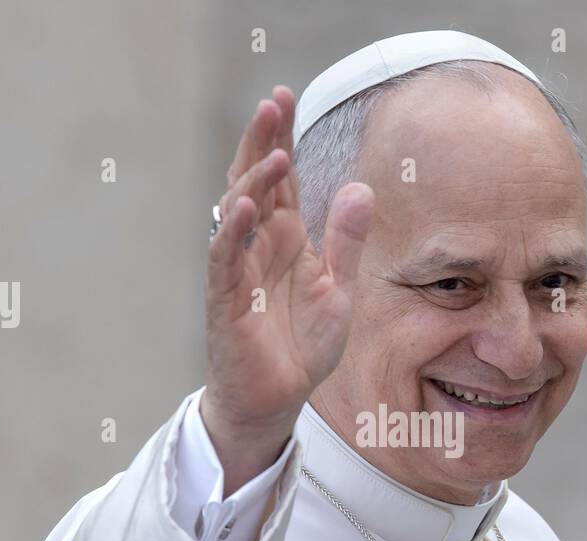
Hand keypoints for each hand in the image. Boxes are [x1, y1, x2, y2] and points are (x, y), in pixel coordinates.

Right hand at [202, 85, 374, 494]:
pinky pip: (225, 257)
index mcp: (286, 238)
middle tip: (272, 101)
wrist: (277, 398)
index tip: (285, 95)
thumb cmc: (302, 346)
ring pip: (238, 212)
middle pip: (254, 181)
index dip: (280, 136)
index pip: (281, 178)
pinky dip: (232, 230)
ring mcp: (238, 269)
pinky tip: (244, 204)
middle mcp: (258, 245)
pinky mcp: (226, 299)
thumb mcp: (339, 290)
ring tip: (274, 151)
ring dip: (252, 180)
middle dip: (261, 141)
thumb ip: (347, 241)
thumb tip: (362, 187)